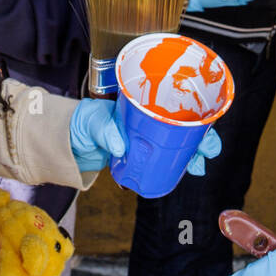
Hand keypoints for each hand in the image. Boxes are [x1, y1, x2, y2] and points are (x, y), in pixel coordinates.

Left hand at [69, 98, 221, 173]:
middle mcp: (148, 120)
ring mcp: (146, 139)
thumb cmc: (82, 120)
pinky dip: (174, 166)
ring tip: (198, 166)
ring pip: (176, 145)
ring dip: (191, 154)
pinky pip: (162, 160)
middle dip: (200, 138)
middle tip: (208, 151)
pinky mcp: (140, 156)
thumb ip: (106, 131)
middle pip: (183, 126)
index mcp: (141, 105)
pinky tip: (184, 172)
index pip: (174, 104)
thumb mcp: (93, 120)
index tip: (207, 125)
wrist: (67, 140)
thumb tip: (121, 146)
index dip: (194, 114)